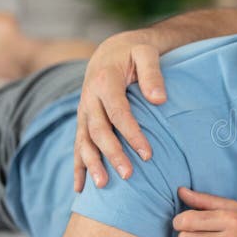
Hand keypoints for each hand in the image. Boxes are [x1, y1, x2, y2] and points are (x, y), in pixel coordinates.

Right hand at [74, 30, 166, 191]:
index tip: (148, 154)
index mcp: (105, 81)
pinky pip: (77, 144)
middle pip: (99, 131)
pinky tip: (80, 187)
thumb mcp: (146, 53)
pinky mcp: (83, 120)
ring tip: (102, 185)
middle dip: (112, 154)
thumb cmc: (135, 52)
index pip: (119, 113)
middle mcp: (89, 97)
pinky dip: (77, 166)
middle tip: (129, 175)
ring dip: (91, 164)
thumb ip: (153, 73)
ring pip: (84, 140)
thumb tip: (159, 99)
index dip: (132, 135)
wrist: (113, 49)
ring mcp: (84, 111)